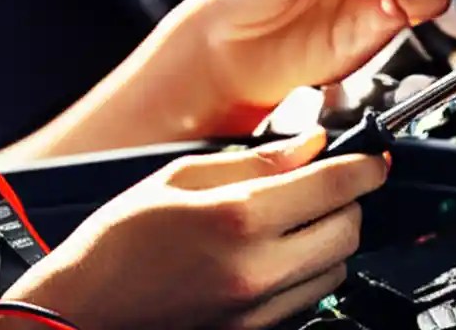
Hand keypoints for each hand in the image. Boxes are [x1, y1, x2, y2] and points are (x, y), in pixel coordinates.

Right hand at [2, 129, 386, 329]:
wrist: (82, 311)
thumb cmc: (117, 245)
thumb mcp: (179, 178)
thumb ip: (254, 160)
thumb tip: (309, 144)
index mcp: (238, 218)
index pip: (335, 186)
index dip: (365, 165)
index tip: (374, 157)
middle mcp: (257, 269)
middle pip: (348, 229)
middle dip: (348, 201)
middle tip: (326, 183)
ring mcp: (258, 308)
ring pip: (337, 268)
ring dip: (329, 239)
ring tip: (291, 221)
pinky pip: (310, 300)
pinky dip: (308, 273)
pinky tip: (275, 255)